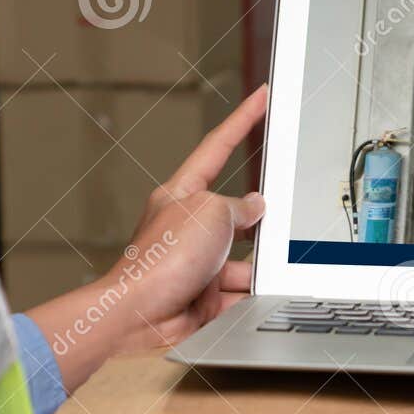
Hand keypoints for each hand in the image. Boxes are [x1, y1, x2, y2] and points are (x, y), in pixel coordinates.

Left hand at [25, 85, 268, 387]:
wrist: (138, 315)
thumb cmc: (159, 260)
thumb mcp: (210, 213)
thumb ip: (239, 206)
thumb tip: (255, 208)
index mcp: (184, 194)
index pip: (218, 147)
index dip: (243, 120)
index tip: (261, 97)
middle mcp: (191, 226)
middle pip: (238, 213)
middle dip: (259, 224)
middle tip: (275, 224)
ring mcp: (199, 261)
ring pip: (245, 258)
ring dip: (254, 269)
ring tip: (256, 274)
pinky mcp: (206, 294)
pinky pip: (240, 291)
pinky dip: (249, 296)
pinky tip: (251, 299)